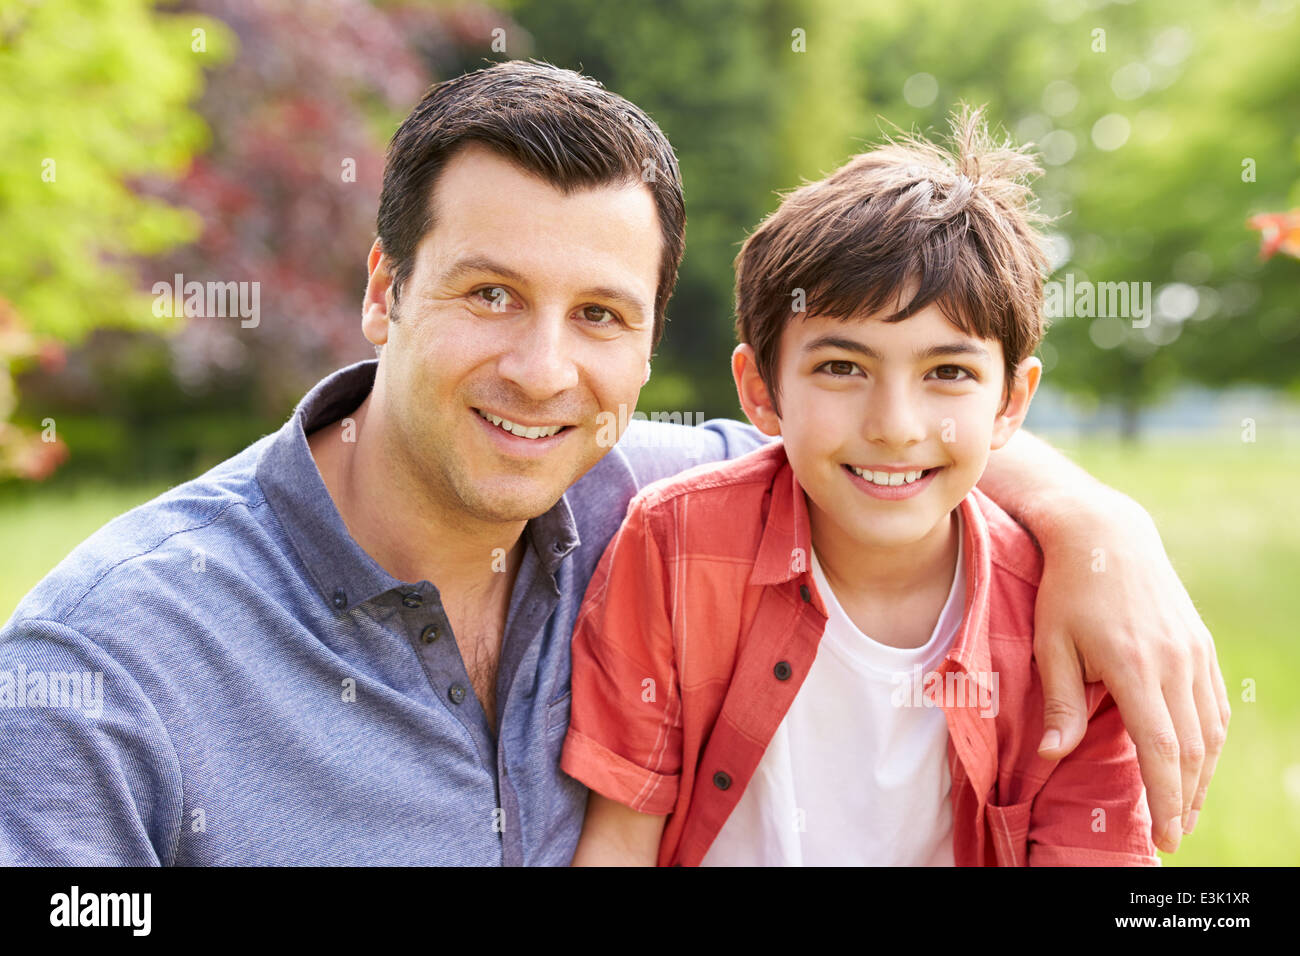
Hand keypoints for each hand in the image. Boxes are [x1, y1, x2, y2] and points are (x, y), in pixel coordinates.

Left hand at [1032, 495, 1229, 853]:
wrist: (1105, 538)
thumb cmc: (1066, 592)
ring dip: (1203, 775)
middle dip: (1186, 798)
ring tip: (1187, 808)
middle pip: (1193, 748)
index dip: (1167, 796)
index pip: (1162, 748)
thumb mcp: (1051, 644)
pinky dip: (1211, 740)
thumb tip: (1053, 753)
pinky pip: (1215, 704)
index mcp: (1135, 667)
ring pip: (1211, 730)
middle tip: (1175, 834)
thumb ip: (1059, 702)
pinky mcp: (1201, 644)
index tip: (1167, 833)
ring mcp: (1194, 652)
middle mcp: (1175, 663)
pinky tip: (1198, 762)